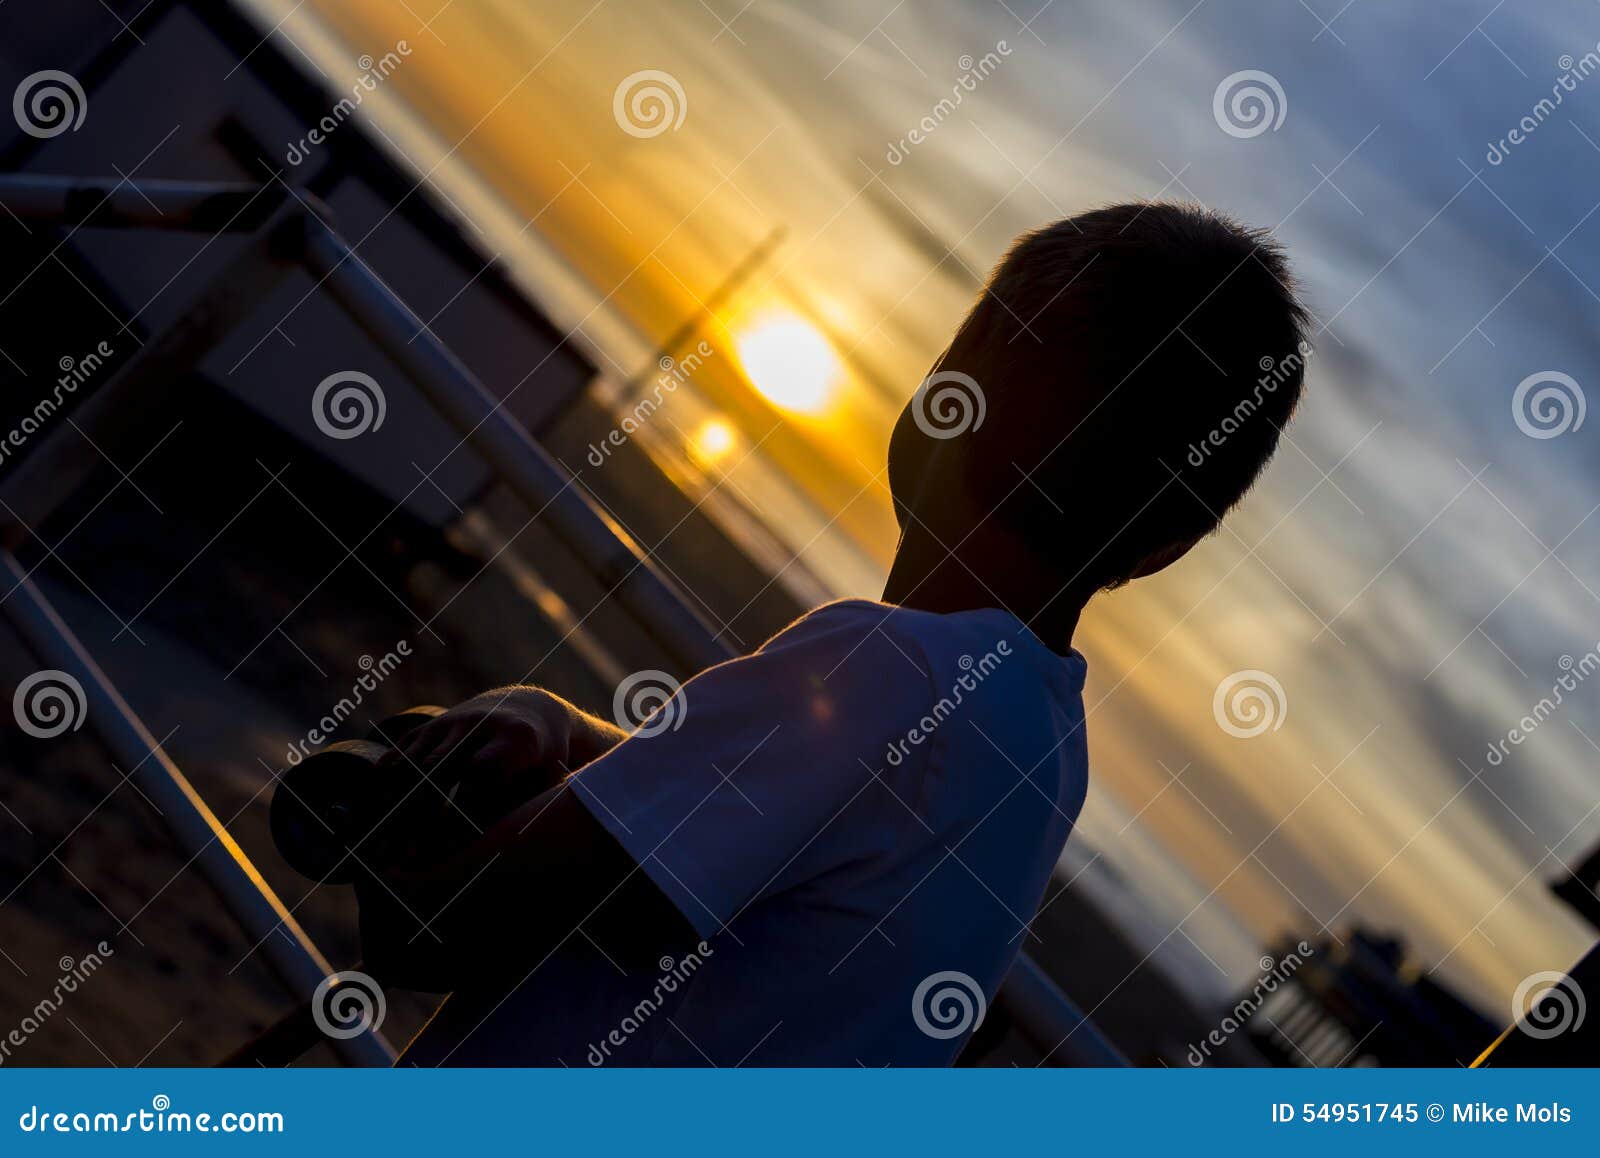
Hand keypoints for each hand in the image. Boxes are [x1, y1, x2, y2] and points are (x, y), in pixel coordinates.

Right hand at [375, 686, 625, 834]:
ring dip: (390, 807)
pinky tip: (364, 824)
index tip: (449, 851)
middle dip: (417, 816)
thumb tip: (551, 856)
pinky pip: (397, 758)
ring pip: (410, 765)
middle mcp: (478, 727)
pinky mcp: (427, 728)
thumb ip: (544, 810)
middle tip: (398, 860)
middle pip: (437, 772)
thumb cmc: (548, 763)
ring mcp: (449, 724)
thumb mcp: (556, 782)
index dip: (462, 811)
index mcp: (516, 741)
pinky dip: (380, 790)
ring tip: (373, 850)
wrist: (528, 709)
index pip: (481, 777)